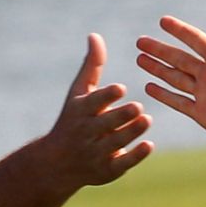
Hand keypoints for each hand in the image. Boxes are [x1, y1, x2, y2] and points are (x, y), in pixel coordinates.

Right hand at [46, 34, 152, 187]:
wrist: (56, 162)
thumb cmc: (73, 118)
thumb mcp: (78, 92)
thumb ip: (92, 65)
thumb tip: (95, 35)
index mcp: (80, 112)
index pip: (94, 102)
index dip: (107, 96)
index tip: (122, 88)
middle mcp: (86, 133)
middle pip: (106, 124)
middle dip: (122, 116)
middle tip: (139, 107)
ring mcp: (95, 153)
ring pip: (116, 142)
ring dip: (132, 132)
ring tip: (147, 120)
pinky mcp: (106, 171)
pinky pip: (122, 164)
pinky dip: (136, 155)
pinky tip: (149, 145)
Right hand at [136, 5, 205, 152]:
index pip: (195, 40)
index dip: (179, 30)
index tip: (163, 21)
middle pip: (179, 58)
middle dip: (159, 50)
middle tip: (140, 41)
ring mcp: (204, 94)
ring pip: (175, 78)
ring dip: (158, 69)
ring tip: (140, 59)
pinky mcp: (202, 113)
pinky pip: (178, 101)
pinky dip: (163, 94)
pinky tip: (149, 87)